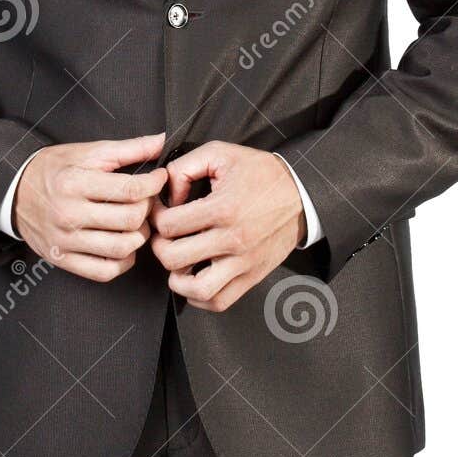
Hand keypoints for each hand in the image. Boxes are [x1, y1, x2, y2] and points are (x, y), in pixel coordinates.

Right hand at [13, 132, 166, 280]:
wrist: (15, 191)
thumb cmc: (54, 169)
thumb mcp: (88, 152)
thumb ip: (128, 148)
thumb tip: (161, 141)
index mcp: (75, 183)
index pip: (130, 189)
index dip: (154, 183)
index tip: (158, 178)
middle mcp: (69, 214)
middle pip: (130, 219)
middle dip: (147, 208)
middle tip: (145, 200)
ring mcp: (66, 241)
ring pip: (122, 248)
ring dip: (140, 236)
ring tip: (135, 223)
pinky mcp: (64, 260)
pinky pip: (106, 271)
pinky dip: (123, 261)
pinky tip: (123, 244)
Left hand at [149, 142, 304, 312]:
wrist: (301, 193)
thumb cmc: (260, 173)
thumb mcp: (220, 153)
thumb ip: (184, 167)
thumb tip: (167, 196)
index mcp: (223, 208)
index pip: (169, 225)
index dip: (156, 217)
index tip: (160, 212)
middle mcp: (233, 239)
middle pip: (174, 258)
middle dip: (159, 246)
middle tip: (164, 237)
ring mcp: (244, 262)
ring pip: (197, 289)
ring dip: (176, 279)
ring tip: (177, 262)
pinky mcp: (252, 276)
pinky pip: (219, 302)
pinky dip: (199, 297)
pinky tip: (194, 278)